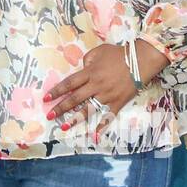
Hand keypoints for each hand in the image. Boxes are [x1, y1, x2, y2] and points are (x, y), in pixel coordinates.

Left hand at [44, 41, 167, 142]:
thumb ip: (86, 61)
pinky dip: (102, 126)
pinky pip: (108, 116)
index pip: (69, 84)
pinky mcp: (118, 102)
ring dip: (75, 119)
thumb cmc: (118, 54)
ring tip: (64, 127)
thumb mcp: (98, 52)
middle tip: (50, 115)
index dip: (57, 91)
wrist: (140, 61)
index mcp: (90, 73)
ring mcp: (107, 96)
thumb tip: (81, 70)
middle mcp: (96, 86)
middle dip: (61, 108)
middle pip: (75, 99)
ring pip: (88, 109)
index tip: (46, 98)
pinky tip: (94, 135)